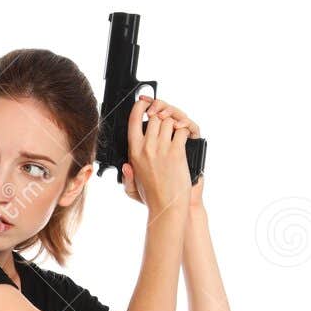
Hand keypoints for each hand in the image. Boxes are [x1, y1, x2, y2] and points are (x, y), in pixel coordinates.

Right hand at [123, 96, 199, 214]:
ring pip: (169, 120)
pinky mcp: (176, 151)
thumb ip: (127, 177)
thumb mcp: (132, 189)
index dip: (140, 106)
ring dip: (175, 122)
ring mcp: (161, 148)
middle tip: (167, 118)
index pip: (133, 120)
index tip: (145, 103)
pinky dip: (185, 130)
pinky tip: (185, 137)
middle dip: (162, 113)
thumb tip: (124, 165)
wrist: (167, 207)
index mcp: (134, 153)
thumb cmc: (152, 198)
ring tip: (177, 130)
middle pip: (155, 116)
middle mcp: (146, 148)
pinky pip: (181, 130)